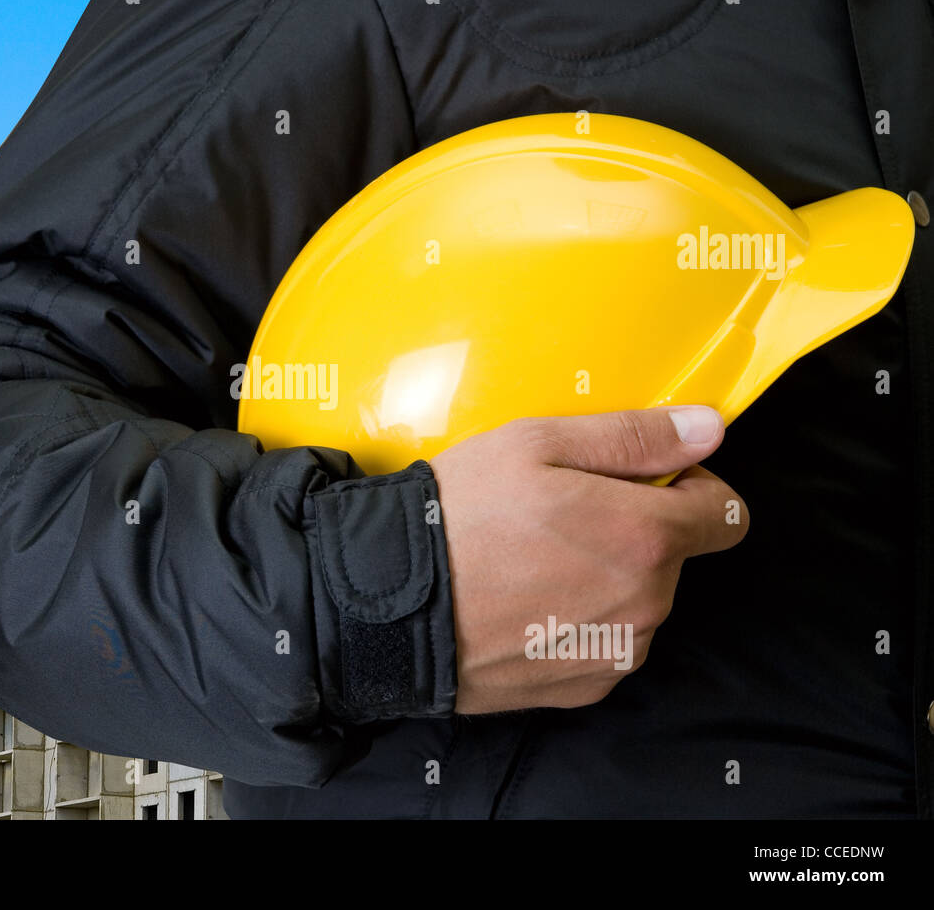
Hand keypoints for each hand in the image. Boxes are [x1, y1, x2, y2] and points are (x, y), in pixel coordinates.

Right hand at [429, 406, 747, 714]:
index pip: (726, 515)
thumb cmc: (457, 517)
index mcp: (645, 537)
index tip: (639, 480)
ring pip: (638, 603)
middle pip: (673, 558)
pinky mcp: (582, 687)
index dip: (688, 486)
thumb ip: (634, 436)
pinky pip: (605, 644)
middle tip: (557, 516)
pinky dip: (578, 623)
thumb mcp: (536, 445)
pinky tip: (524, 604)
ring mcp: (616, 653)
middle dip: (632, 531)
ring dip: (606, 580)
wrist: (390, 607)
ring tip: (532, 562)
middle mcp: (646, 604)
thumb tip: (709, 428)